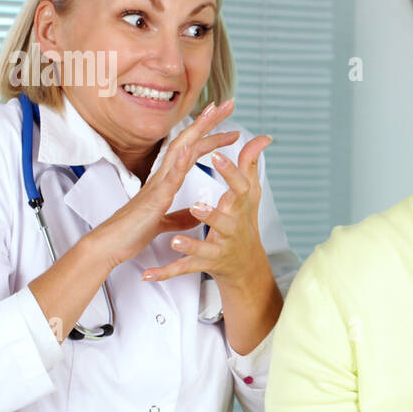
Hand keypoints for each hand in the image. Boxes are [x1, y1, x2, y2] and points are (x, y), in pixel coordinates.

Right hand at [92, 98, 239, 267]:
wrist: (111, 246)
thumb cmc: (132, 232)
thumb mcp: (165, 222)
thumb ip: (180, 216)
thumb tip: (195, 213)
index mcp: (166, 180)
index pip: (192, 150)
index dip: (208, 134)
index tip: (226, 120)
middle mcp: (162, 176)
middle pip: (189, 141)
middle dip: (208, 121)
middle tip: (228, 103)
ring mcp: (157, 185)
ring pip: (180, 151)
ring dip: (197, 131)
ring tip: (212, 113)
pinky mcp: (153, 200)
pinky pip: (168, 179)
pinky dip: (179, 162)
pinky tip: (190, 148)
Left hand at [140, 129, 273, 293]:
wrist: (245, 265)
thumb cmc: (244, 223)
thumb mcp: (249, 195)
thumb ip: (251, 165)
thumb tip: (263, 138)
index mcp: (238, 210)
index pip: (239, 189)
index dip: (229, 173)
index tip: (216, 155)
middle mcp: (231, 230)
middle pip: (224, 223)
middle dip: (211, 215)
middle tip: (197, 206)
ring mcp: (218, 250)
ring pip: (203, 249)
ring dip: (190, 245)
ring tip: (174, 241)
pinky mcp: (205, 265)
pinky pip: (184, 269)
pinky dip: (166, 272)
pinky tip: (149, 273)